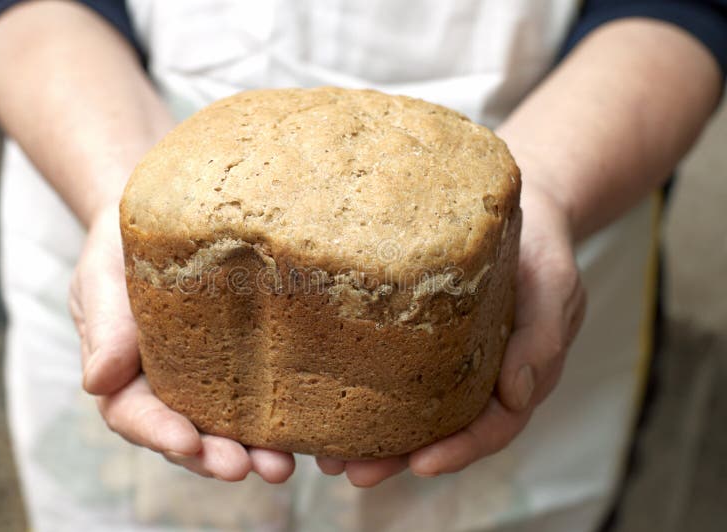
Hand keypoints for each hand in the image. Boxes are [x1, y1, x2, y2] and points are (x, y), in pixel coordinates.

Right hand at [68, 204, 295, 482]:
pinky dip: (277, 421)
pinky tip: (304, 434)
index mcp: (123, 373)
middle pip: (183, 436)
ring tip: (280, 467)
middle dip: (212, 457)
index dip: (158, 433)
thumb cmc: (122, 246)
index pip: (132, 414)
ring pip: (223, 429)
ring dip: (250, 453)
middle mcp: (164, 387)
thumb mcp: (103, 277)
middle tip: (242, 468)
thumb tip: (97, 382)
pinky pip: (256, 398)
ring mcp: (203, 380)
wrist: (164, 217)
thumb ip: (104, 325)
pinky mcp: (240, 365)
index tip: (186, 443)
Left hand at [315, 179, 585, 485]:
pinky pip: (394, 368)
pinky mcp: (420, 335)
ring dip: (372, 436)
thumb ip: (542, 338)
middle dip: (397, 457)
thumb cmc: (542, 249)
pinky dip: (364, 387)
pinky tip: (326, 394)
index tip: (421, 464)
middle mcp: (478, 378)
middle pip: (441, 431)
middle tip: (352, 473)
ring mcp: (447, 360)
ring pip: (411, 410)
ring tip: (328, 455)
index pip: (493, 426)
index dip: (460, 450)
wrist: (523, 210)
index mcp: (517, 377)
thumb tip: (516, 396)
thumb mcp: (555, 286)